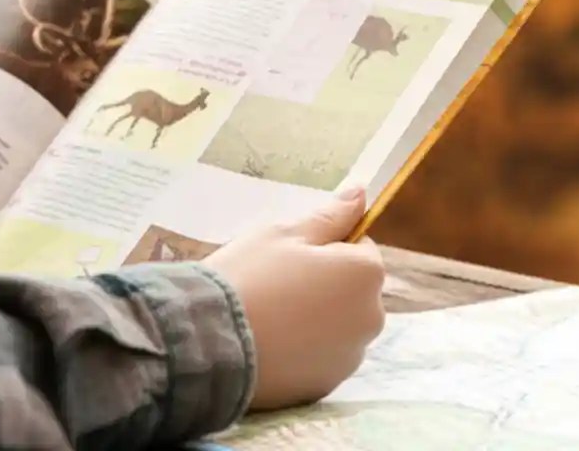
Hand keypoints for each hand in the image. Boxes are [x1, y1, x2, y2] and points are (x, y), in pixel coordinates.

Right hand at [204, 186, 385, 410]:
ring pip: (338, 326)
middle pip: (353, 290)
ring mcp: (350, 356)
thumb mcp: (284, 233)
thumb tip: (362, 193)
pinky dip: (303, 351)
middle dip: (326, 285)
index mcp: (367, 274)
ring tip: (271, 317)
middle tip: (277, 285)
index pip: (361, 248)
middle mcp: (371, 317)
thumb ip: (331, 215)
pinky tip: (270, 345)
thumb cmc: (248, 276)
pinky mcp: (326, 385)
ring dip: (317, 319)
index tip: (291, 257)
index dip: (326, 248)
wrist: (206, 343)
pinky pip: (321, 357)